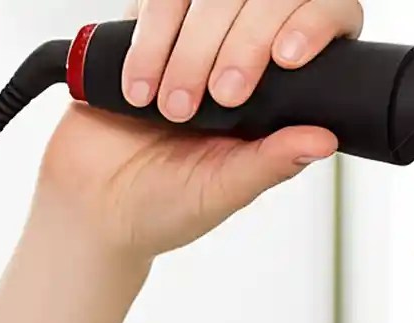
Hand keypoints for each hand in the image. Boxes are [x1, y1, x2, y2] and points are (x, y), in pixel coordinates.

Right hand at [31, 0, 364, 259]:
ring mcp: (180, 51)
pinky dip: (145, 45)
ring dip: (183, 54)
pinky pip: (148, 16)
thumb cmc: (164, 208)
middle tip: (204, 106)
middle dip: (229, 51)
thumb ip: (271, 162)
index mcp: (261, 102)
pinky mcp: (135, 45)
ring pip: (196, 9)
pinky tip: (138, 91)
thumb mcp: (224, 191)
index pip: (289, 45)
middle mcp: (224, 67)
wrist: (88, 211)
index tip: (283, 59)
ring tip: (166, 113)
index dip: (292, 36)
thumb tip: (325, 141)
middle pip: (245, 15)